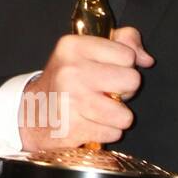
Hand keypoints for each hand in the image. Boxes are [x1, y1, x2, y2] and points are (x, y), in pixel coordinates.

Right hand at [19, 26, 153, 151]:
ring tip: (98, 110)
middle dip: (124, 91)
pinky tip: (88, 123)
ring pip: (125, 114)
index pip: (127, 55)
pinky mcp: (72, 128)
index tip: (106, 71)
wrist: (31, 113)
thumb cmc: (66, 81)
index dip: (123, 66)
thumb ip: (123, 43)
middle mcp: (70, 71)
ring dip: (116, 116)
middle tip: (105, 92)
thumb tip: (146, 59)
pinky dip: (105, 132)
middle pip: (132, 81)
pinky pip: (113, 133)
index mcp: (73, 46)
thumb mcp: (87, 51)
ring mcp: (70, 100)